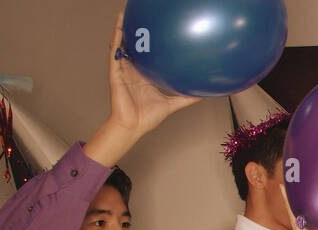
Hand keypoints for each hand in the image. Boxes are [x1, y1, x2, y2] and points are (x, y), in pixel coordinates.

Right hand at [104, 13, 196, 137]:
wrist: (133, 127)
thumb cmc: (147, 117)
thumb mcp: (172, 104)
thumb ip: (186, 98)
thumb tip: (203, 94)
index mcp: (143, 75)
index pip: (145, 54)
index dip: (147, 42)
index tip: (156, 30)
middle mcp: (132, 70)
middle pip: (132, 46)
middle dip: (134, 31)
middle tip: (139, 16)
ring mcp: (123, 71)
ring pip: (121, 46)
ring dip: (122, 30)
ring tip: (125, 15)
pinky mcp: (116, 74)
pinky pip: (114, 54)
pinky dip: (116, 41)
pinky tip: (119, 29)